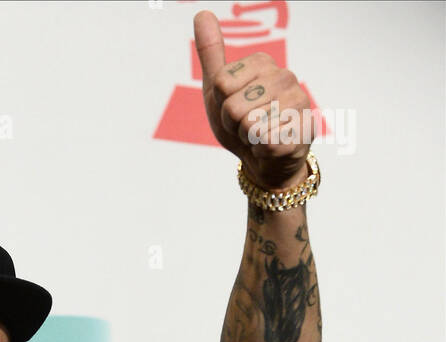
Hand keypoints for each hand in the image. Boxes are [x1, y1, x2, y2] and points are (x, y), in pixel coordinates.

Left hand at [193, 9, 312, 189]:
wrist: (262, 162)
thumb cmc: (240, 125)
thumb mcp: (218, 90)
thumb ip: (211, 53)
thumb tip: (201, 13)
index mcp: (263, 62)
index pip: (222, 84)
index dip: (221, 106)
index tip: (233, 110)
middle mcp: (285, 76)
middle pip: (233, 107)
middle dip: (233, 125)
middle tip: (246, 127)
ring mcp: (298, 102)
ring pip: (250, 126)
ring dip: (248, 139)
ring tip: (259, 136)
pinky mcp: (305, 129)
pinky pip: (266, 143)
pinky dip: (261, 152)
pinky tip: (270, 148)